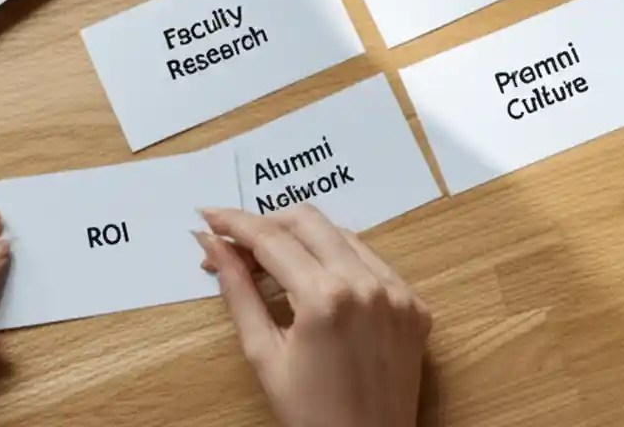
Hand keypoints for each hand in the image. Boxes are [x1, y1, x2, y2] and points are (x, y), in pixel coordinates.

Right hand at [196, 206, 431, 426]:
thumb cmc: (309, 414)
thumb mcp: (264, 354)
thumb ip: (238, 291)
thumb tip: (213, 245)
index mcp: (326, 298)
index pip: (271, 239)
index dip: (235, 223)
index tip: (209, 216)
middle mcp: (367, 284)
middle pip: (308, 221)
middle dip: (267, 223)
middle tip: (236, 244)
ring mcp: (397, 292)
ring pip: (342, 235)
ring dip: (303, 240)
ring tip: (273, 266)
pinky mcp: (414, 305)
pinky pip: (372, 263)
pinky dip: (340, 261)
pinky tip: (317, 281)